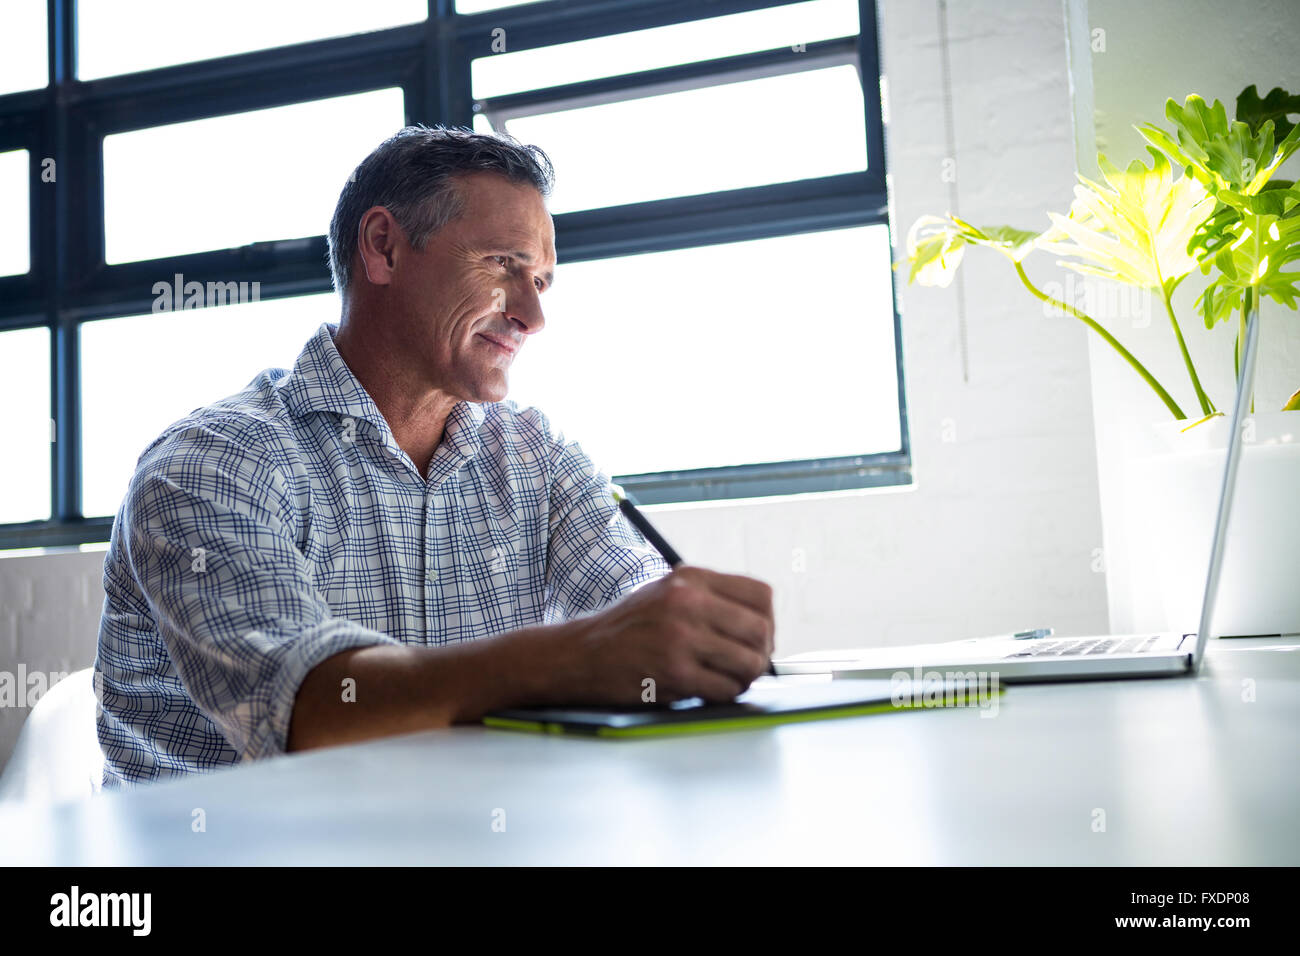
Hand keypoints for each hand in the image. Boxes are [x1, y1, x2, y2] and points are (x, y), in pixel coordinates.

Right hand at [562, 565, 775, 705]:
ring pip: (749, 662)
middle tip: (747, 665)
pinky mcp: (675, 671)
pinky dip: (724, 695)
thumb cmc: (629, 628)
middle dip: (761, 654)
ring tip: (728, 679)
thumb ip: (710, 599)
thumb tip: (764, 626)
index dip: (768, 621)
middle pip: (761, 630)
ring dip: (745, 678)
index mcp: (691, 578)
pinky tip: (708, 690)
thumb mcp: (667, 593)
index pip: (761, 595)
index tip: (757, 637)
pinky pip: (726, 689)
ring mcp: (681, 636)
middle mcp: (688, 601)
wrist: (581, 654)